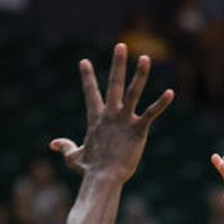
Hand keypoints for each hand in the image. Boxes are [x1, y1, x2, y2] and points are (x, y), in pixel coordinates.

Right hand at [50, 44, 173, 182]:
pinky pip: (151, 114)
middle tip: (121, 45)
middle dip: (118, 64)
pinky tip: (170, 93)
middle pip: (114, 84)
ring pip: (133, 92)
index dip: (87, 77)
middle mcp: (110, 115)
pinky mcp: (138, 130)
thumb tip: (53, 143)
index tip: (84, 61)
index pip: (90, 93)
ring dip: (139, 75)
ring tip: (145, 58)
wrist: (103, 178)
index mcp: (96, 119)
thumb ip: (65, 147)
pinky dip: (161, 104)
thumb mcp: (73, 157)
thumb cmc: (90, 169)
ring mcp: (124, 121)